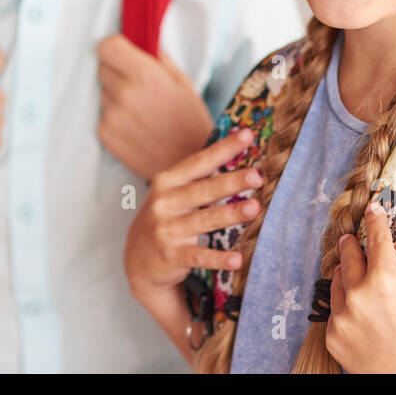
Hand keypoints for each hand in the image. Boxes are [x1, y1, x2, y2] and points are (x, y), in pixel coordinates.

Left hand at [97, 34, 214, 179]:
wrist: (189, 163)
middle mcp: (124, 94)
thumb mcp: (182, 81)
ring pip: (103, 92)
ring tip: (141, 109)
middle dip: (117, 71)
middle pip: (102, 67)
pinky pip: (102, 114)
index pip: (107, 46)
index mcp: (144, 75)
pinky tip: (136, 125)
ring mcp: (111, 116)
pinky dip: (114, 116)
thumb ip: (156, 57)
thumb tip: (138, 41)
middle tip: (137, 84)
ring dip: (116, 95)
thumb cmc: (190, 121)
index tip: (123, 53)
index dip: (115, 47)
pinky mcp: (105, 134)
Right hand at [125, 128, 261, 298]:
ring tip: (254, 208)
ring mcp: (167, 229)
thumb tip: (236, 154)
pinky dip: (218, 258)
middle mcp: (165, 202)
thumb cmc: (165, 218)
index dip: (224, 148)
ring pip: (205, 220)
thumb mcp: (172, 193)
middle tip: (257, 175)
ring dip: (230, 214)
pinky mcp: (172, 255)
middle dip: (232, 181)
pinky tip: (238, 259)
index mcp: (168, 181)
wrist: (138, 259)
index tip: (248, 135)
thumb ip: (198, 178)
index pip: (200, 161)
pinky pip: (200, 257)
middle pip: (205, 190)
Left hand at [325, 204, 395, 372]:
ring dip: (346, 274)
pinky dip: (345, 305)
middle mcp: (359, 295)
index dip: (374, 220)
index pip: (375, 238)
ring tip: (359, 279)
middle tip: (353, 240)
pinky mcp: (332, 335)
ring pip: (336, 280)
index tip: (371, 209)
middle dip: (351, 244)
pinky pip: (335, 309)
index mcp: (385, 280)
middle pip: (347, 254)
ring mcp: (342, 317)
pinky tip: (360, 312)